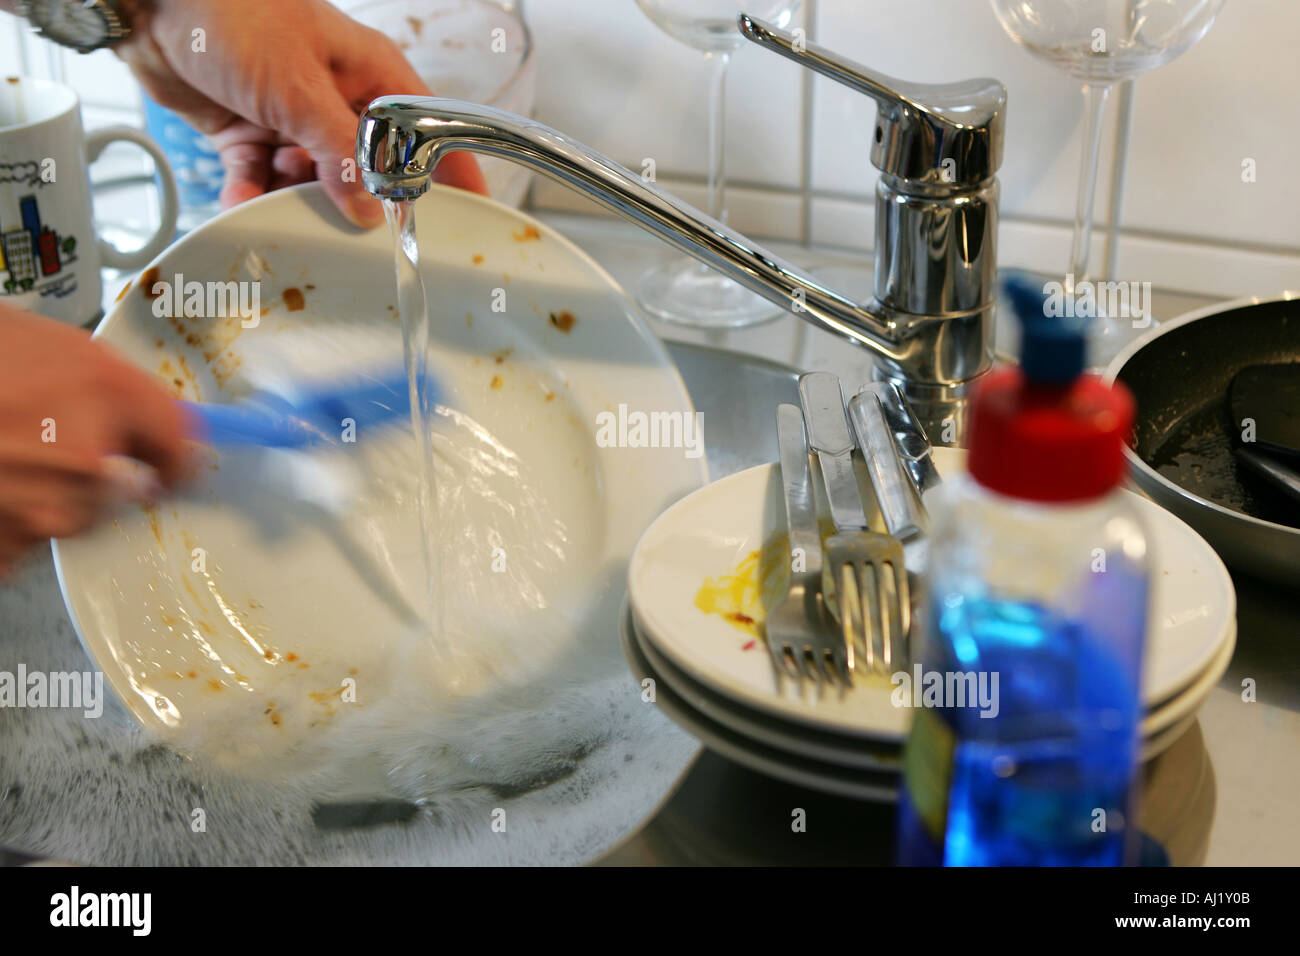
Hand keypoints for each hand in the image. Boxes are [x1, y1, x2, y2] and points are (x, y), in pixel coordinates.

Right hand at [0, 306, 190, 573]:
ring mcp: (46, 506)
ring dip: (44, 497)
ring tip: (1, 454)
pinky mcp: (7, 545)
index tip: (172, 470)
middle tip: (41, 443)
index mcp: (109, 391)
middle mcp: (89, 453)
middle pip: (125, 492)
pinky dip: (3, 518)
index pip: (181, 446)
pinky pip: (21, 540)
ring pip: (71, 516)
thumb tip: (154, 430)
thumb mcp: (54, 350)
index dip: (177, 460)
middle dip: (96, 475)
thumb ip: (114, 394)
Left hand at [116, 0, 486, 226]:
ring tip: (285, 205)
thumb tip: (368, 208)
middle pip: (366, 165)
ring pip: (312, 179)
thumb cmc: (231, 12)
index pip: (424, 126)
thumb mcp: (299, 89)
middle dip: (357, 198)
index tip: (466, 211)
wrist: (149, 0)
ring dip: (296, 198)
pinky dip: (252, 192)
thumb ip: (339, 153)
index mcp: (366, 72)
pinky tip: (243, 200)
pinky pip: (260, 177)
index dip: (448, 169)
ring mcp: (291, 115)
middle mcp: (334, 95)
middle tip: (355, 230)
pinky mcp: (248, 130)